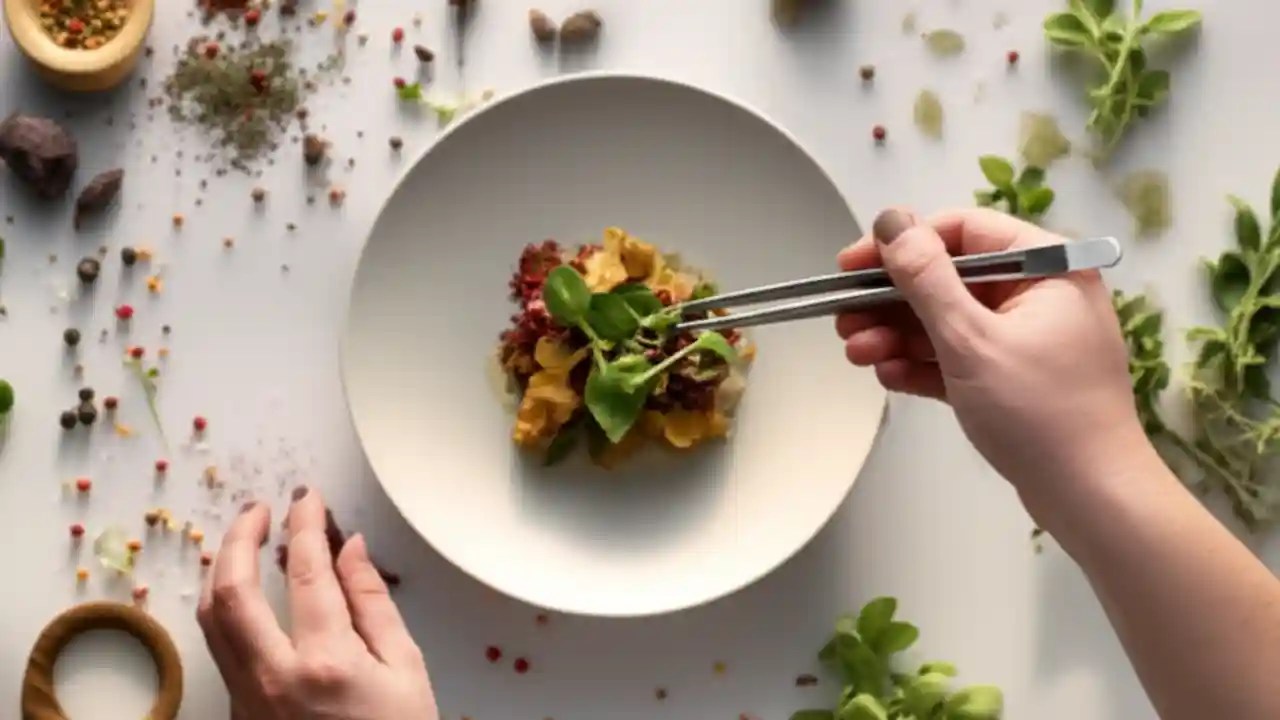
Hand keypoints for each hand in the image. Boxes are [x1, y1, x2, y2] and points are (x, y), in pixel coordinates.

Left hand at [197, 487, 437, 719]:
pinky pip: (220, 650)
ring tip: (245, 543)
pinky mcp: (240, 714)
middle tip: (259, 509)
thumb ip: (373, 602)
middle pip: (230, 589)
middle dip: (239, 536)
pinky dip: (227, 609)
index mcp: (325, 661)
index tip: (307, 499)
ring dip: (221, 570)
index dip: (304, 524)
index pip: (304, 571)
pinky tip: (247, 595)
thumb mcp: (406, 669)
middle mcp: (273, 678)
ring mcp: (248, 699)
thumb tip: (351, 548)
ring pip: (210, 620)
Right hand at [835, 208, 1146, 497]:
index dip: (902, 244)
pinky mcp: (1012, 378)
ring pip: (947, 321)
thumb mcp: (971, 340)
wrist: (1091, 498)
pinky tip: (888, 374)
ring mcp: (1026, 339)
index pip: (963, 232)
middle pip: (948, 279)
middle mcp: (1039, 295)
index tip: (853, 265)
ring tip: (858, 353)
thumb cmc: (1043, 414)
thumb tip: (893, 223)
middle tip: (845, 318)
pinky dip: (922, 364)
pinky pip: (958, 357)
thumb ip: (926, 279)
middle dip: (892, 300)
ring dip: (898, 335)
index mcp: (1046, 268)